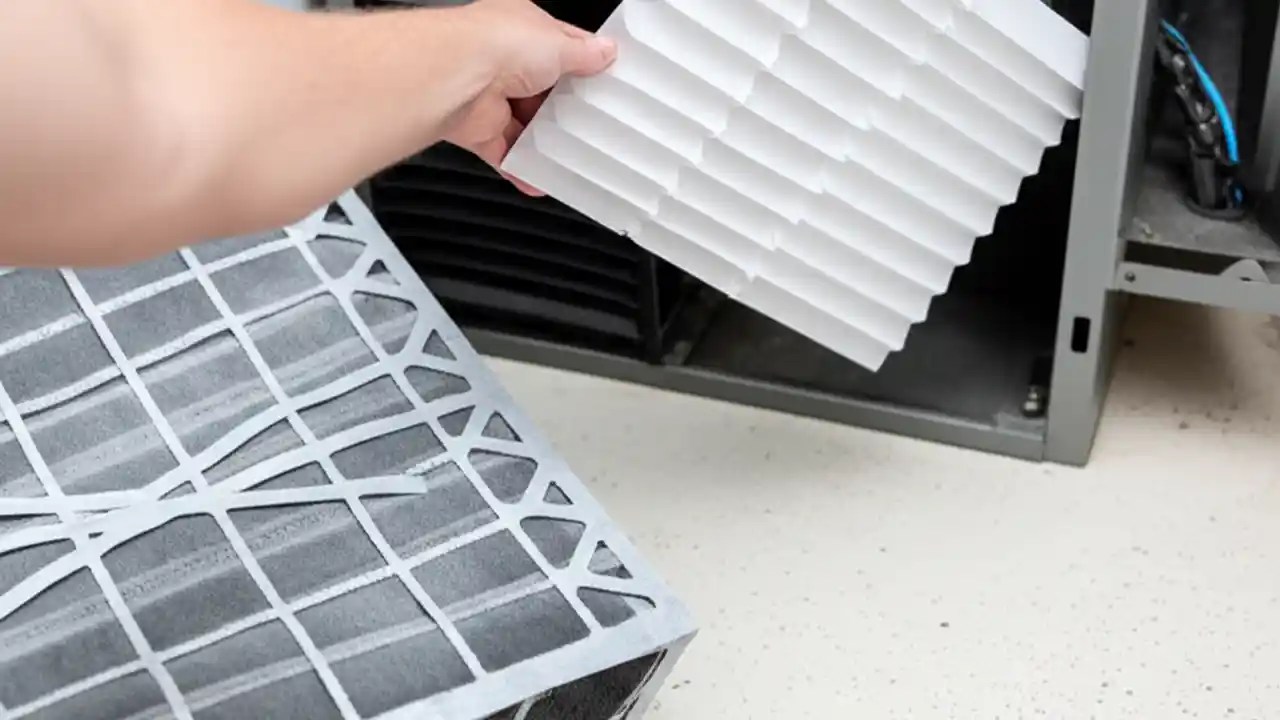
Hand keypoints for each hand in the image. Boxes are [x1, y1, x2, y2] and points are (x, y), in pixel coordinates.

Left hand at [442, 0, 616, 194]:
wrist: (455, 76)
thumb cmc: (500, 45)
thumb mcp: (560, 44)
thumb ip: (585, 54)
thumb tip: (607, 51)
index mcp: (522, 28)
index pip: (560, 46)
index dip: (584, 64)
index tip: (604, 82)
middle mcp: (503, 59)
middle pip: (543, 90)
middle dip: (565, 107)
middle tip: (592, 122)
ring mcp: (490, 95)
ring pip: (524, 125)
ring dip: (545, 141)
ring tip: (573, 153)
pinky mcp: (479, 129)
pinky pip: (504, 153)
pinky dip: (522, 168)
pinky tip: (540, 179)